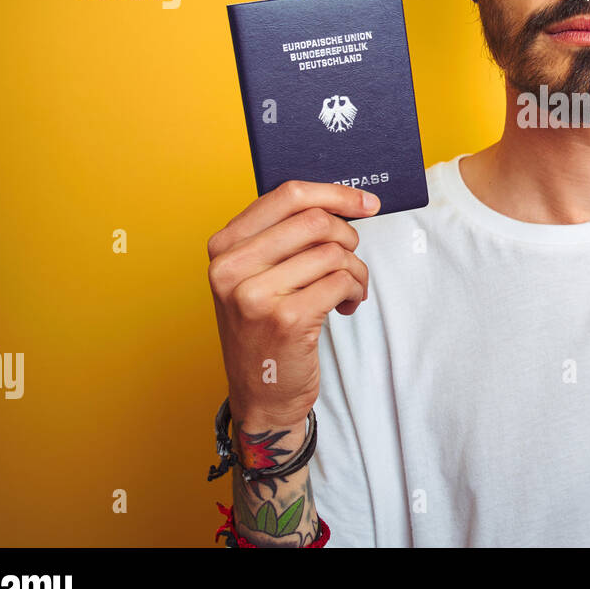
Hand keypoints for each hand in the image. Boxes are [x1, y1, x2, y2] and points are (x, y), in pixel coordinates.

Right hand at [207, 180, 377, 430]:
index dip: (334, 194)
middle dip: (348, 237)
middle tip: (351, 258)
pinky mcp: (286, 320)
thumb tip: (340, 201)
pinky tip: (346, 306)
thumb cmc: (265, 329)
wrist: (261, 394)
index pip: (287, 196)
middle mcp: (231, 267)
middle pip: (315, 220)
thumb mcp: (256, 276)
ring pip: (333, 252)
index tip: (366, 203)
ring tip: (350, 289)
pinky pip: (341, 281)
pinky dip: (354, 290)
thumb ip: (283, 236)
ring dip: (355, 270)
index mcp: (223, 246)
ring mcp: (255, 295)